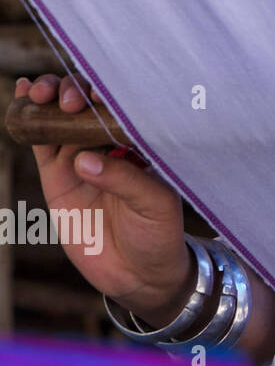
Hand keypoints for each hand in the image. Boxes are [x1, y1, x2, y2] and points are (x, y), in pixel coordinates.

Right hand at [15, 73, 192, 326]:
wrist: (139, 274)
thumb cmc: (159, 232)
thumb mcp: (154, 204)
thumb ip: (124, 179)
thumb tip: (83, 160)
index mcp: (142, 143)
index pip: (122, 107)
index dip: (107, 92)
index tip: (97, 95)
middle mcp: (111, 145)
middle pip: (87, 105)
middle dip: (74, 91)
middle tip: (70, 101)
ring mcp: (81, 158)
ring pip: (60, 117)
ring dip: (49, 96)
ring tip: (40, 91)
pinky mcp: (57, 177)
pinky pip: (41, 143)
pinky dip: (30, 119)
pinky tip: (23, 96)